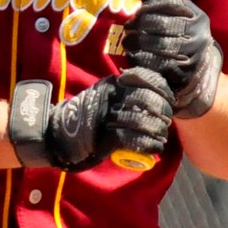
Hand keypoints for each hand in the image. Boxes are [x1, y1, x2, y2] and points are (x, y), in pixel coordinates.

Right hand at [44, 67, 174, 171]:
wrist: (57, 134)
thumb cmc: (87, 120)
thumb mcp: (106, 100)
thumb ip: (127, 99)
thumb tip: (157, 106)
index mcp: (114, 84)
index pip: (147, 79)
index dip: (164, 91)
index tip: (170, 102)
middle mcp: (111, 95)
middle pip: (148, 99)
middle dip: (163, 113)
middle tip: (165, 124)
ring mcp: (107, 114)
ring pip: (143, 119)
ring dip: (158, 132)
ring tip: (161, 139)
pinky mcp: (104, 135)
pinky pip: (133, 138)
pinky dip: (148, 145)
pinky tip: (154, 148)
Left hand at [125, 0, 221, 117]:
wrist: (194, 74)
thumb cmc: (174, 37)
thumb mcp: (167, 15)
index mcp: (195, 14)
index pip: (168, 2)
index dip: (148, 7)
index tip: (138, 14)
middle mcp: (200, 32)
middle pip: (161, 24)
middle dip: (139, 27)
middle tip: (128, 31)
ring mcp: (195, 54)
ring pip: (159, 45)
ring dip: (138, 44)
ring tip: (128, 43)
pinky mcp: (187, 73)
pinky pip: (159, 65)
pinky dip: (143, 61)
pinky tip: (135, 58)